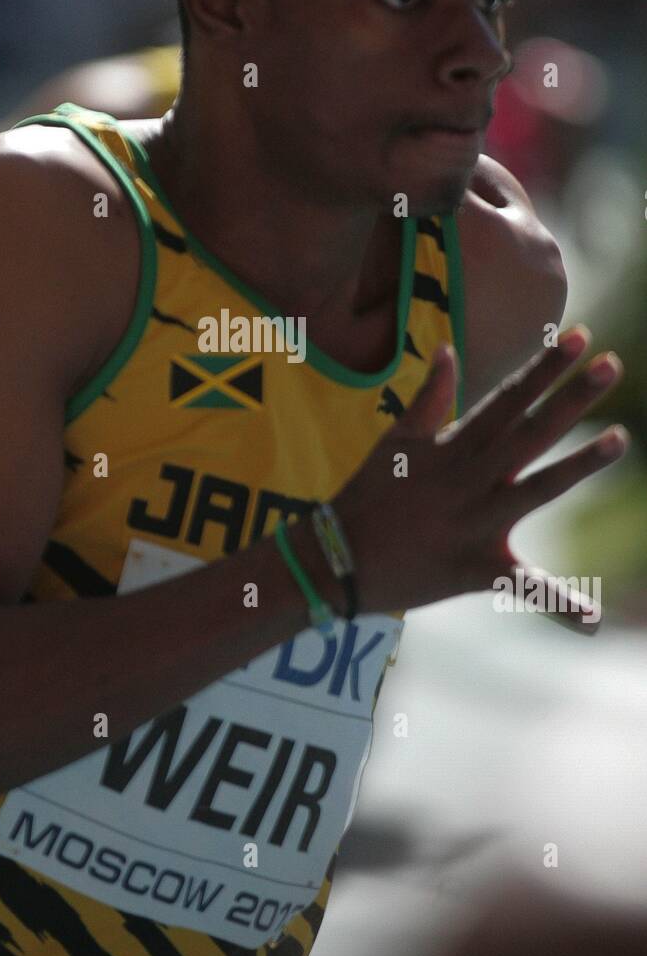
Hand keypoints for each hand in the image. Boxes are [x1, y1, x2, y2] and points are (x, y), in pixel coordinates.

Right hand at [333, 326, 626, 628]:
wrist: (338, 557)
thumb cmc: (368, 497)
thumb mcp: (396, 441)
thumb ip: (429, 397)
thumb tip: (448, 350)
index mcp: (454, 448)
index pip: (507, 399)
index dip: (543, 368)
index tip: (579, 336)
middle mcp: (471, 479)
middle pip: (530, 433)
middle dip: (571, 398)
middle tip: (612, 364)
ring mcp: (476, 523)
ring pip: (538, 489)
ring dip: (579, 465)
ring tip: (622, 439)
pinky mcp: (476, 569)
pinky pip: (521, 587)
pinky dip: (557, 603)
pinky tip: (593, 619)